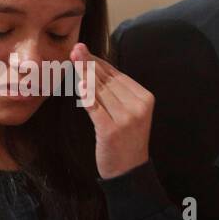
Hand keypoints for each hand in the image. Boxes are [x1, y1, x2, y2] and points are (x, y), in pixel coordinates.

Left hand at [71, 42, 153, 179]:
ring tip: (73, 59)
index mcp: (144, 98)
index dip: (99, 62)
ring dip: (84, 73)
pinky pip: (95, 108)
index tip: (84, 51)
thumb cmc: (126, 140)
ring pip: (100, 90)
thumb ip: (117, 92)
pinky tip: (79, 83)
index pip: (117, 75)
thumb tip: (96, 67)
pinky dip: (86, 94)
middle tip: (75, 48)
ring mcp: (125, 119)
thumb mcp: (129, 113)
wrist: (129, 171)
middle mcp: (137, 106)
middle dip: (90, 63)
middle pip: (108, 80)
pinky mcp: (110, 130)